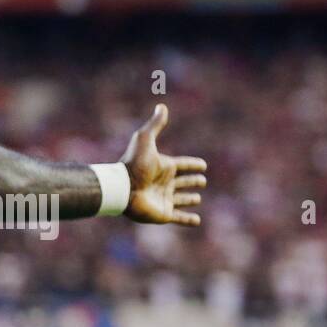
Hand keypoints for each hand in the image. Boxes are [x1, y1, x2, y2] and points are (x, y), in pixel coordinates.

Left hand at [121, 104, 207, 225]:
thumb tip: (162, 106)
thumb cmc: (134, 164)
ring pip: (181, 199)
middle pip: (183, 181)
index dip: (193, 164)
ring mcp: (165, 198)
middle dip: (193, 181)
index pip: (183, 165)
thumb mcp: (145, 139)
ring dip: (189, 199)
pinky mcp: (164, 213)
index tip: (202, 165)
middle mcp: (165, 183)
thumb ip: (155, 124)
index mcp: (164, 167)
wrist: (123, 188)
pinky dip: (188, 220)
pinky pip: (179, 217)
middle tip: (202, 181)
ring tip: (196, 198)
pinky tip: (196, 221)